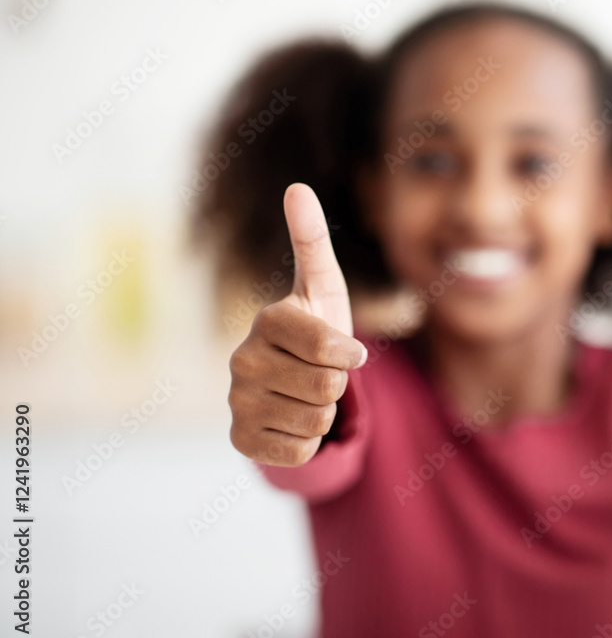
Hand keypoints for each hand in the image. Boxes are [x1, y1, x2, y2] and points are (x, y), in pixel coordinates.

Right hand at [229, 183, 366, 466]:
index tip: (350, 352)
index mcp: (268, 321)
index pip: (330, 347)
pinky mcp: (240, 440)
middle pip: (327, 386)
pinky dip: (309, 441)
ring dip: (324, 412)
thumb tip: (297, 187)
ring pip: (317, 421)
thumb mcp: (323, 288)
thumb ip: (313, 240)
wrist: (293, 386)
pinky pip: (302, 451)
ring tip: (306, 394)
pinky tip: (292, 420)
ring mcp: (236, 402)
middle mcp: (242, 360)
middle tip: (321, 373)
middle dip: (338, 385)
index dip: (349, 355)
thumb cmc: (316, 330)